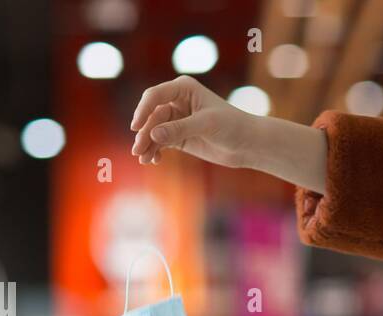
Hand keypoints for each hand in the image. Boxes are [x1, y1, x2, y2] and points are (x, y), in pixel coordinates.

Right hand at [130, 76, 255, 168]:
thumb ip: (179, 129)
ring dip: (147, 144)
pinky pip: (161, 142)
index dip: (143, 110)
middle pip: (152, 116)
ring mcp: (177, 119)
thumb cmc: (232, 126)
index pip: (155, 96)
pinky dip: (156, 150)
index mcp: (183, 88)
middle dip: (144, 133)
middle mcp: (177, 101)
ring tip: (143, 160)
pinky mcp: (179, 136)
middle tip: (138, 151)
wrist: (247, 144)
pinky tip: (154, 160)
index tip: (136, 128)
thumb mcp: (206, 125)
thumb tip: (153, 134)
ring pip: (154, 130)